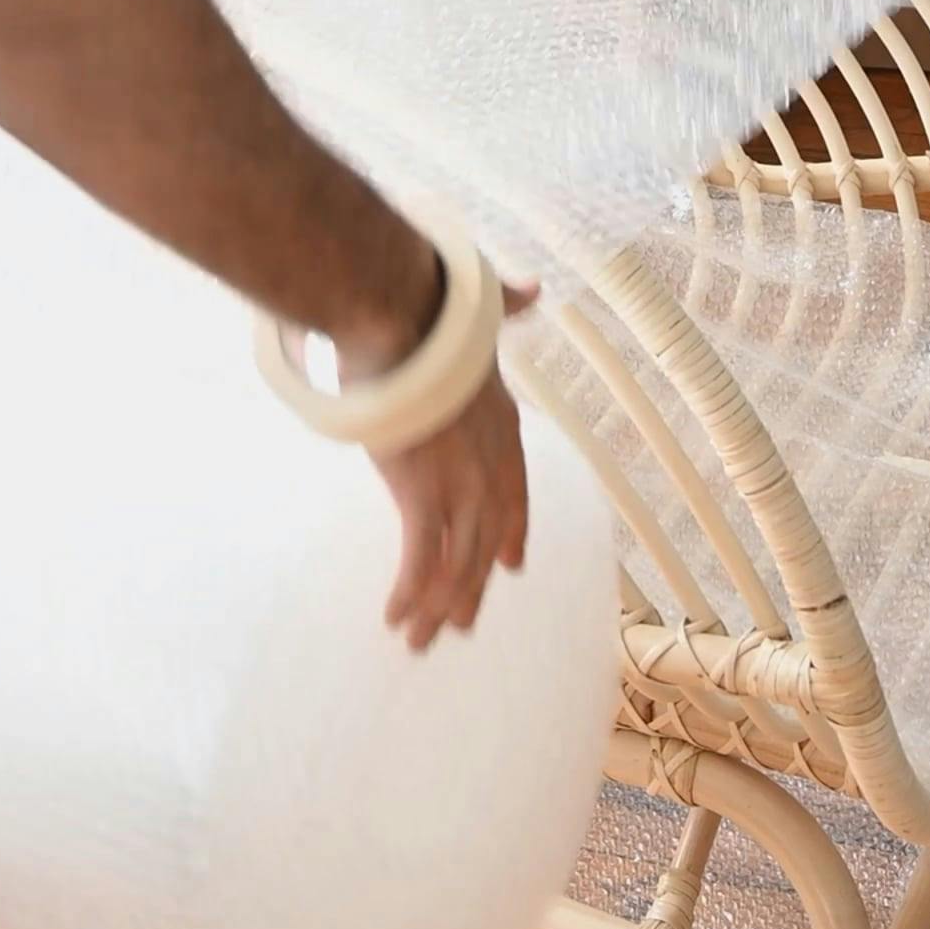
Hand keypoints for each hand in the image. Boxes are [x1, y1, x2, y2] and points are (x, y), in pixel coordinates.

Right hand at [370, 284, 536, 651]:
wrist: (400, 313)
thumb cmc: (428, 308)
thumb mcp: (479, 312)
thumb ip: (506, 305)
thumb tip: (532, 288)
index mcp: (504, 425)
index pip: (515, 492)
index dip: (513, 531)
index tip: (511, 564)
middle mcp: (490, 464)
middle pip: (487, 540)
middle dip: (474, 586)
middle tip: (462, 622)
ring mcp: (459, 484)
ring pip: (458, 564)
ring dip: (439, 607)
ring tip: (420, 640)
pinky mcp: (422, 494)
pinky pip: (421, 561)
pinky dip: (411, 594)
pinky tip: (396, 618)